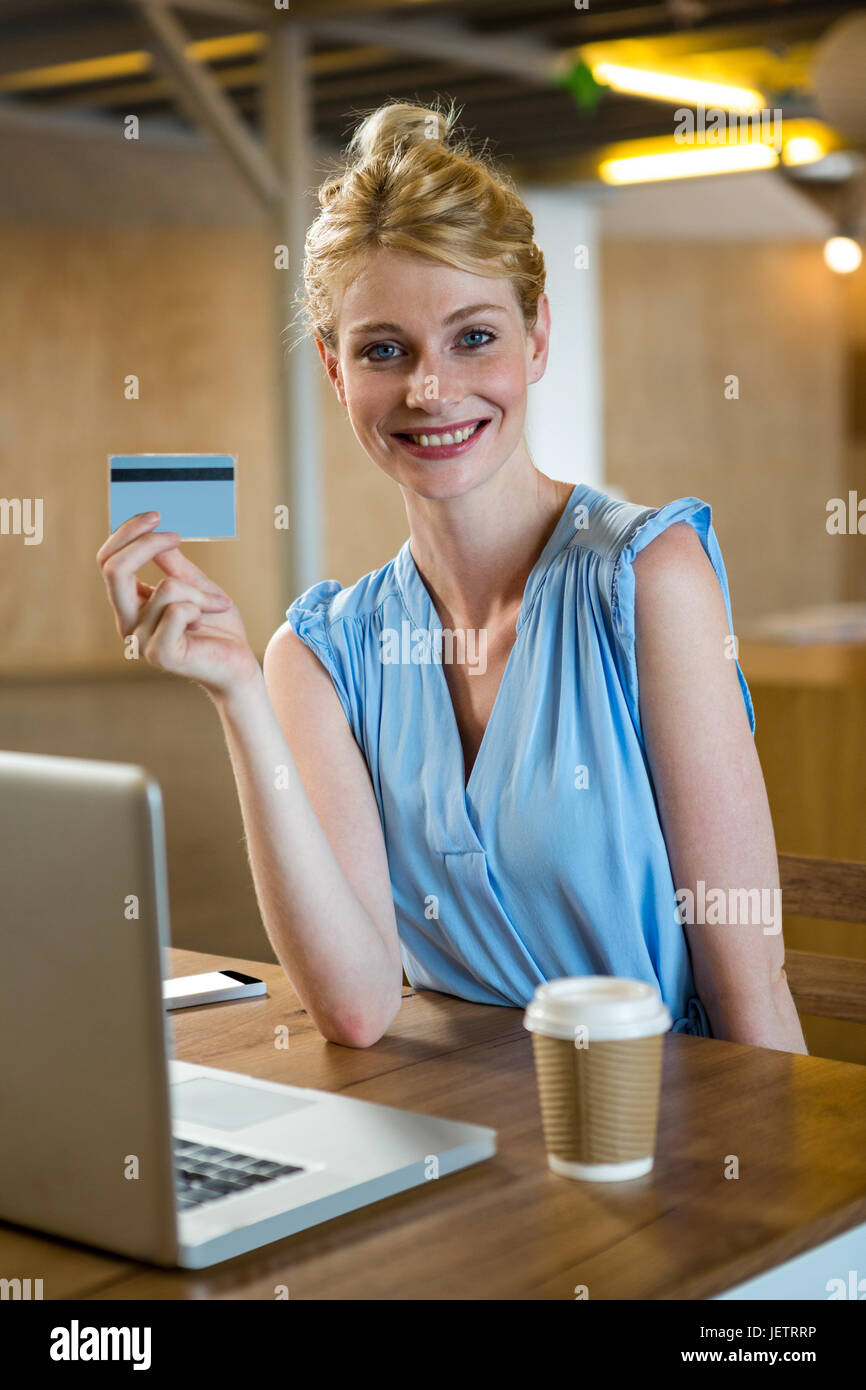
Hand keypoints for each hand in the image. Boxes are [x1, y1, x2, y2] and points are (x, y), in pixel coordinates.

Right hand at [96, 512, 259, 699]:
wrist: (239, 664)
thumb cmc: (218, 627)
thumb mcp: (195, 584)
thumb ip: (171, 563)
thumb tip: (150, 531)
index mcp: (131, 605)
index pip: (109, 561)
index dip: (128, 532)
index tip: (157, 516)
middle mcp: (129, 622)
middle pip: (113, 569)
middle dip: (145, 543)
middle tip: (175, 535)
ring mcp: (141, 640)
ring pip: (165, 588)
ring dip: (199, 590)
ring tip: (215, 605)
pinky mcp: (160, 653)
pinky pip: (177, 609)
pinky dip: (199, 606)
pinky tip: (206, 620)